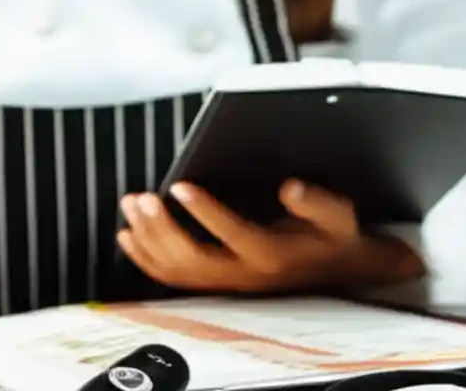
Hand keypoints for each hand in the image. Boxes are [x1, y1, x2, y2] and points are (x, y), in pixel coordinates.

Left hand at [118, 180, 423, 293]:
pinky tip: (127, 237)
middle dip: (162, 228)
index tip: (180, 185)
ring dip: (149, 239)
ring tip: (132, 206)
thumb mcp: (337, 215)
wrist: (338, 270)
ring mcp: (228, 280)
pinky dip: (146, 260)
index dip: (204, 212)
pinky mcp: (217, 281)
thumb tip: (291, 188)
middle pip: (193, 258)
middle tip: (142, 198)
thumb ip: (315, 202)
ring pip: (179, 270)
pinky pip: (175, 277)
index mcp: (273, 253)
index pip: (232, 234)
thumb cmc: (332, 236)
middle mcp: (245, 272)